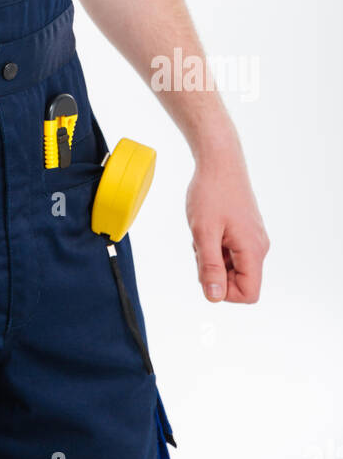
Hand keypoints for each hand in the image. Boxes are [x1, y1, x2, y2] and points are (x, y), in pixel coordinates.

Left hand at [186, 154, 269, 302]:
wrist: (219, 161)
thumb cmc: (211, 192)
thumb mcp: (203, 232)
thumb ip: (209, 267)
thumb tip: (214, 297)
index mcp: (253, 250)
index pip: (248, 294)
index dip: (225, 291)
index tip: (206, 269)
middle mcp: (258, 247)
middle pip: (239, 281)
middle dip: (214, 270)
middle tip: (200, 244)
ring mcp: (253, 238)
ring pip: (232, 265)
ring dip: (212, 256)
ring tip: (203, 231)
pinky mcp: (245, 230)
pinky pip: (230, 250)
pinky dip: (215, 245)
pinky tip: (207, 226)